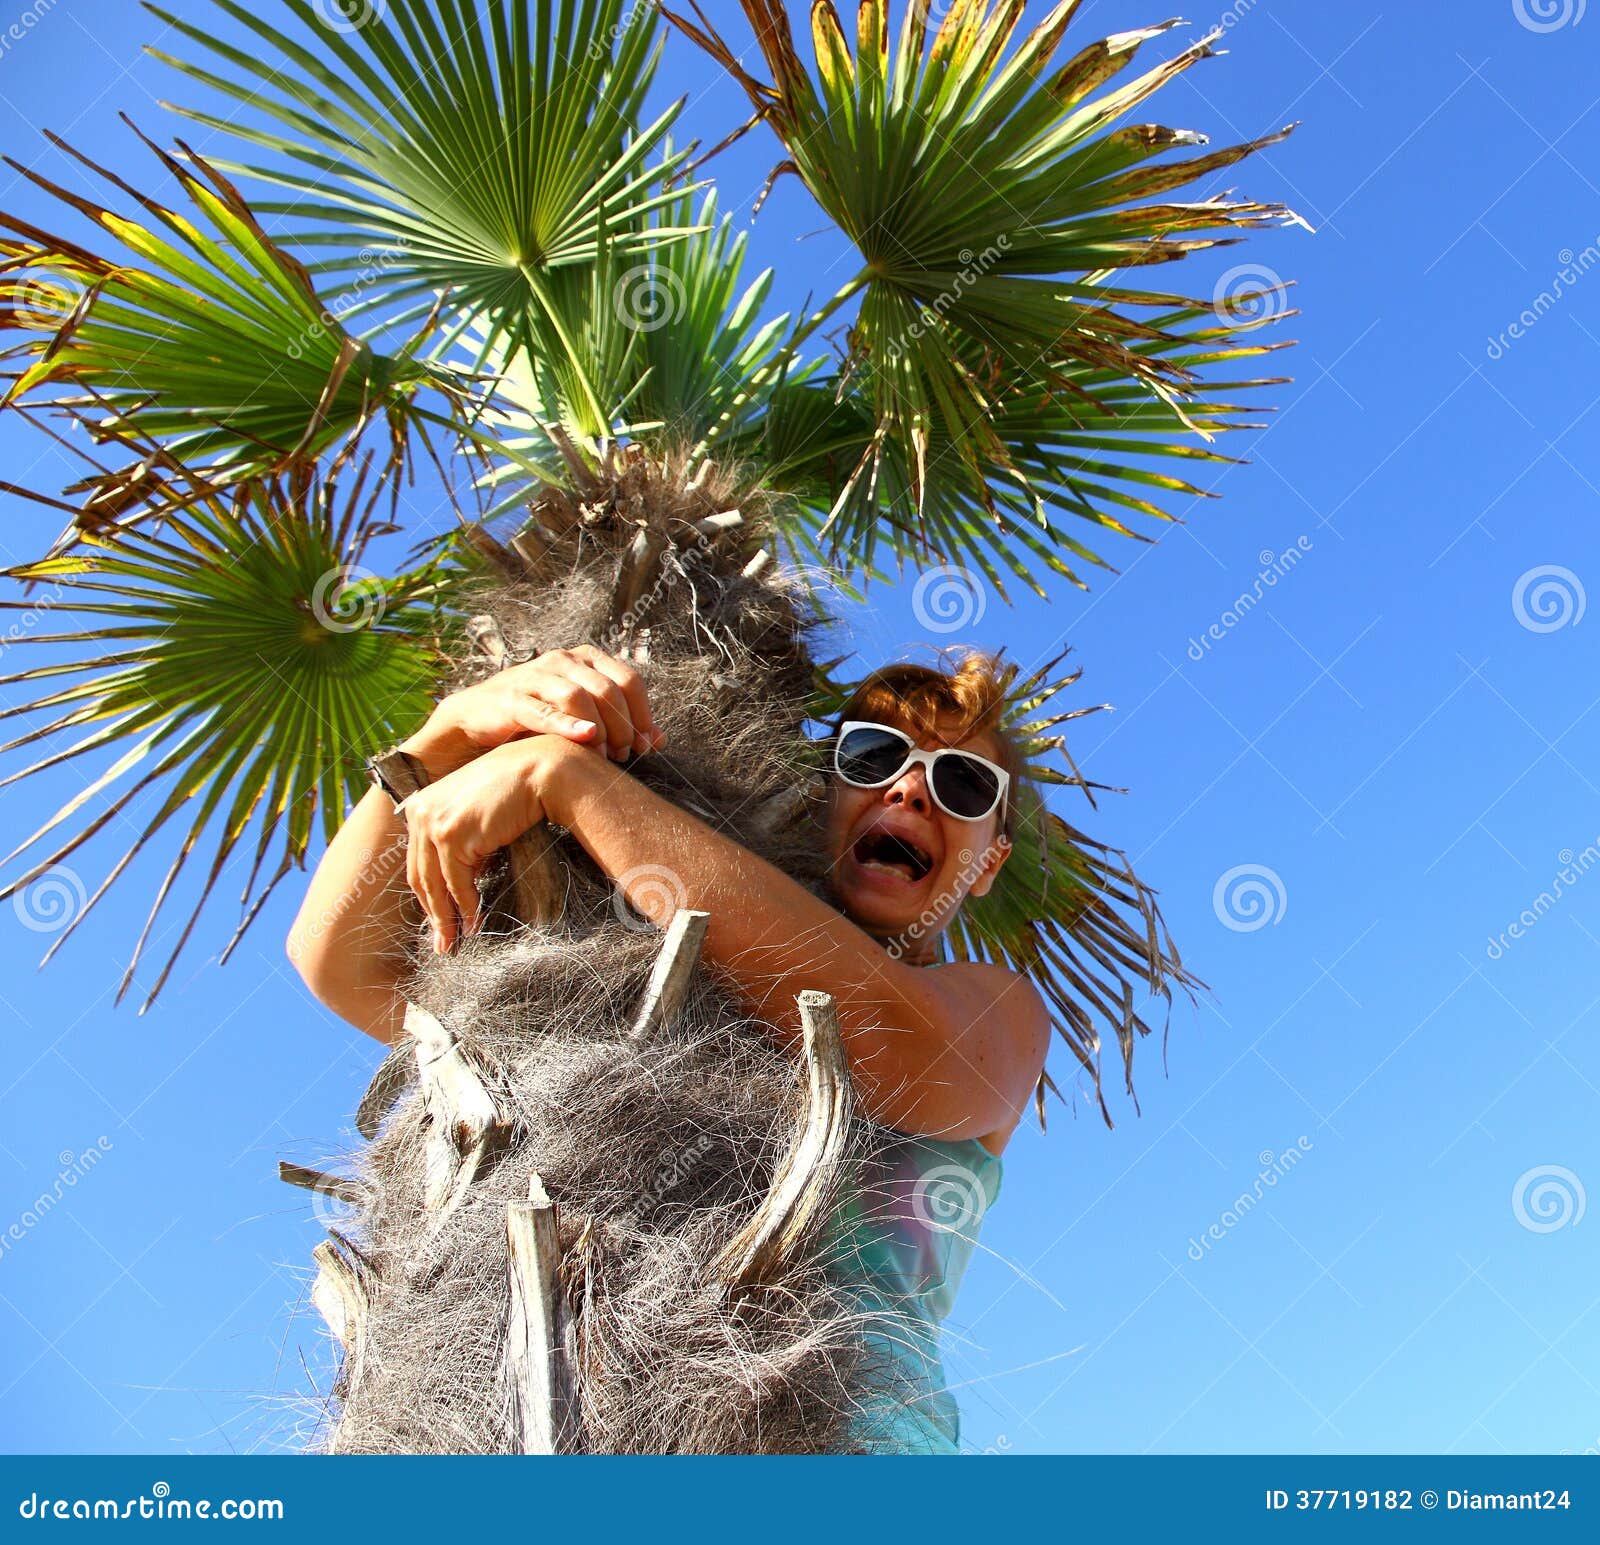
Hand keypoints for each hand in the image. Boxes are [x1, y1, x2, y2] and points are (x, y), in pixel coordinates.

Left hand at [400, 736, 566, 951]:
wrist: (541, 770)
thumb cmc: (517, 789)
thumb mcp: (478, 812)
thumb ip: (462, 837)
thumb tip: (462, 882)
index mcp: (420, 803)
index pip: (418, 858)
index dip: (429, 892)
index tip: (439, 918)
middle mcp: (419, 811)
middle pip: (420, 874)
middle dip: (432, 913)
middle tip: (443, 942)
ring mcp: (433, 822)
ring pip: (435, 884)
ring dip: (447, 918)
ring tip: (456, 941)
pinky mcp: (451, 836)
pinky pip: (456, 884)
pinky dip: (466, 908)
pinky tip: (474, 924)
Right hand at [407, 644, 662, 774]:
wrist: (477, 719)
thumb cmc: (537, 718)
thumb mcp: (582, 717)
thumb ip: (620, 724)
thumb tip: (658, 741)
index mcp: (586, 659)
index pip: (629, 680)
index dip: (643, 714)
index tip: (647, 745)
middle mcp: (563, 660)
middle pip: (608, 689)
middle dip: (624, 726)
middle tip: (626, 754)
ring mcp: (536, 676)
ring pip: (580, 696)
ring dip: (599, 730)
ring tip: (604, 756)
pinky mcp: (512, 698)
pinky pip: (544, 711)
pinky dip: (568, 726)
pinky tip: (586, 740)